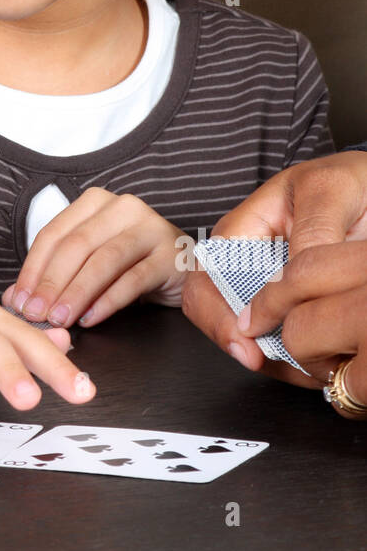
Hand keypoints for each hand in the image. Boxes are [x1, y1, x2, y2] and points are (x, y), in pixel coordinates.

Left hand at [0, 188, 185, 328]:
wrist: (185, 266)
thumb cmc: (131, 263)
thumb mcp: (90, 263)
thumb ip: (55, 276)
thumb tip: (13, 299)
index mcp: (95, 203)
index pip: (53, 234)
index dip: (32, 269)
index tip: (17, 301)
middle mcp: (122, 208)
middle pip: (76, 246)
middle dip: (51, 283)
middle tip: (36, 314)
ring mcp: (149, 228)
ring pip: (103, 261)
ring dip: (77, 293)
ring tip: (61, 319)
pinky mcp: (170, 254)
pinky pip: (133, 279)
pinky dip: (107, 301)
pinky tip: (90, 318)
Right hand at [181, 152, 366, 396]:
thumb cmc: (345, 182)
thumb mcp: (330, 192)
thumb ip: (311, 232)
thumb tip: (289, 283)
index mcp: (239, 230)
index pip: (206, 282)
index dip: (220, 320)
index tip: (249, 348)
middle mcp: (244, 263)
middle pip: (219, 317)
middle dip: (247, 348)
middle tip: (284, 366)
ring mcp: (266, 286)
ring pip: (251, 339)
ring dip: (275, 360)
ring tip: (312, 367)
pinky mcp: (291, 305)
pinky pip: (280, 341)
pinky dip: (295, 360)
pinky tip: (319, 359)